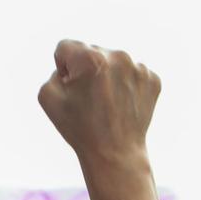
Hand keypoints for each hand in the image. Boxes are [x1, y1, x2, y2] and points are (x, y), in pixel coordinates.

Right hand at [38, 40, 159, 163]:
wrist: (114, 153)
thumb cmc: (78, 128)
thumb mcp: (47, 98)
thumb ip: (53, 72)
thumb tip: (71, 66)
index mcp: (90, 59)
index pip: (65, 46)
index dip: (61, 67)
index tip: (69, 87)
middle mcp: (117, 56)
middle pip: (91, 52)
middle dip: (85, 71)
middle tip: (87, 100)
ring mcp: (138, 67)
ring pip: (113, 63)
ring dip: (106, 78)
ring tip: (104, 105)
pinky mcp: (152, 79)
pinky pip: (131, 74)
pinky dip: (124, 87)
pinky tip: (119, 106)